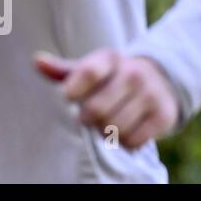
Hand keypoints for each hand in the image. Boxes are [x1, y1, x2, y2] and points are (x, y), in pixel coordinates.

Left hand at [34, 48, 179, 149]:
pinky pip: (134, 140)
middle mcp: (133, 73)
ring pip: (114, 128)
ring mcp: (151, 94)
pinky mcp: (164, 116)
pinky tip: (125, 129)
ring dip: (104, 132)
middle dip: (86, 118)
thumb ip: (63, 70)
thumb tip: (36, 61)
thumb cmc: (111, 77)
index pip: (88, 72)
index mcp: (110, 58)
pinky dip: (124, 141)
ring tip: (106, 122)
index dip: (73, 89)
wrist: (158, 81)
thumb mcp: (90, 69)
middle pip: (96, 109)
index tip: (67, 97)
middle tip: (87, 116)